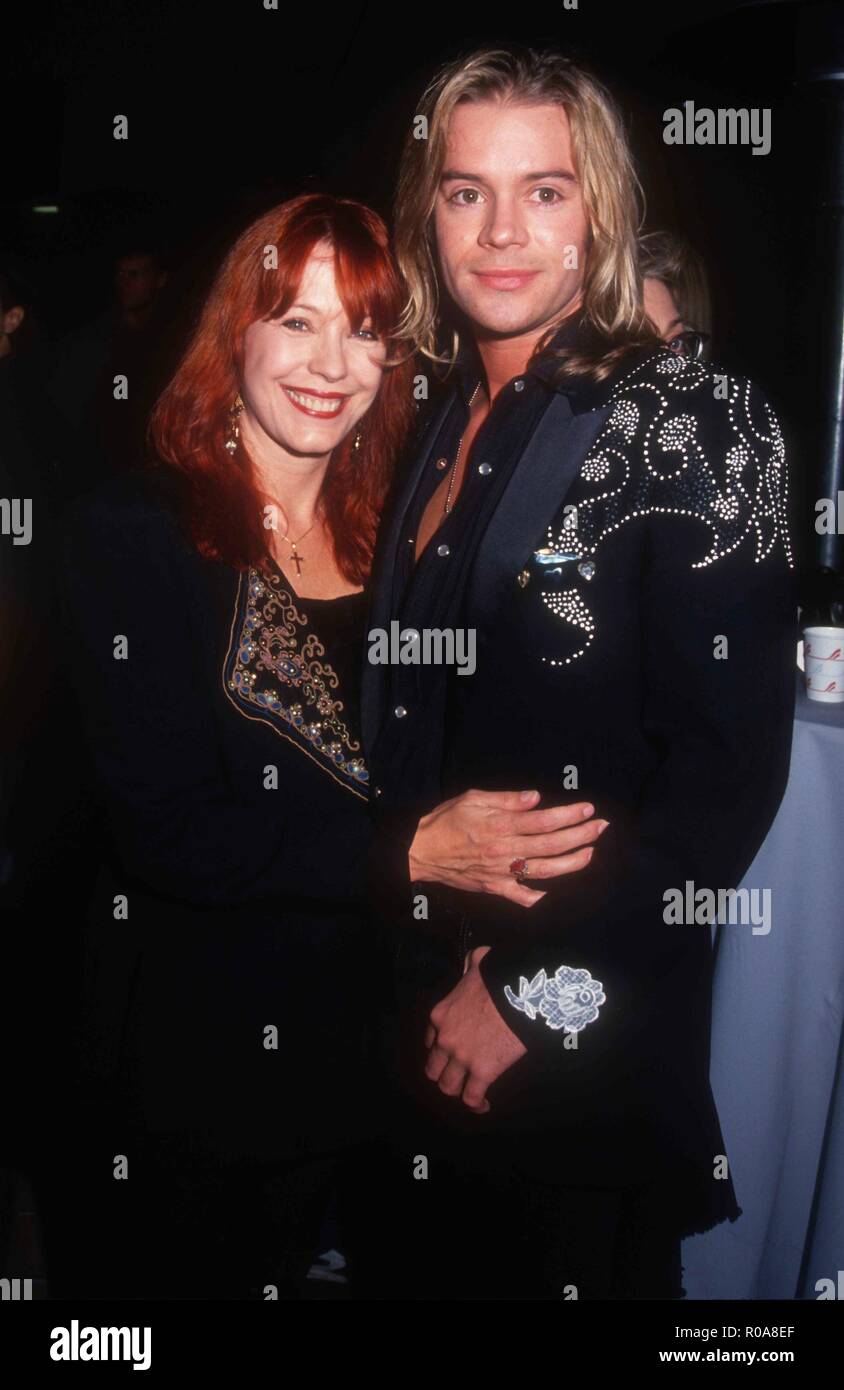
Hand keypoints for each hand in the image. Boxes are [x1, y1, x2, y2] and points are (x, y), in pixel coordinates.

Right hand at [408, 787, 607, 905]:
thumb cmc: (446, 821)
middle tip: (601, 827)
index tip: (588, 809)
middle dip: (581, 835)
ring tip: (590, 852)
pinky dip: (543, 897)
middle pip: (552, 845)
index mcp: (500, 826)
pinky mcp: (495, 888)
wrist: (421, 852)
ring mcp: (502, 873)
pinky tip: (559, 891)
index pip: (544, 820)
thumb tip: (536, 798)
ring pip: (545, 871)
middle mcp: (505, 851)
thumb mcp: (473, 798)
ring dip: (573, 863)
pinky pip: (523, 896)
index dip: (570, 815)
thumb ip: (506, 799)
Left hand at [424, 946, 525, 1111]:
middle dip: (443, 1074)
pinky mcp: (482, 1072)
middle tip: (456, 1076)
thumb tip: (472, 963)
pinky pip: (471, 1098)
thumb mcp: (476, 961)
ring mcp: (462, 1058)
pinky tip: (483, 1105)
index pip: (429, 1041)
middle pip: (433, 1069)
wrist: (518, 994)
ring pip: (448, 1087)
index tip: (448, 1053)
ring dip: (457, 1091)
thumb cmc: (499, 976)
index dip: (438, 1050)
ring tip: (468, 1093)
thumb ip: (468, 964)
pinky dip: (475, 1105)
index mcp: (439, 1016)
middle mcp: (445, 1040)